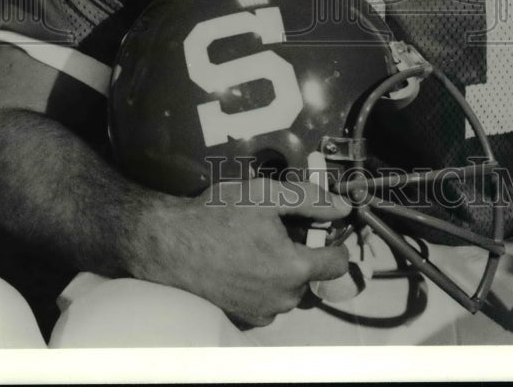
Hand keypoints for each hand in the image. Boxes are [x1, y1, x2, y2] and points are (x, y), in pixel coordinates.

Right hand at [129, 178, 350, 326]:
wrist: (170, 244)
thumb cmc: (217, 216)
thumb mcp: (266, 195)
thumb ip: (310, 200)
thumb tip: (342, 207)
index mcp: (294, 268)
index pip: (338, 263)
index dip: (334, 241)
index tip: (320, 229)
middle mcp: (283, 298)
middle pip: (313, 276)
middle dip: (303, 254)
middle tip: (278, 231)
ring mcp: (262, 312)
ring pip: (290, 290)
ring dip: (283, 271)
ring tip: (256, 245)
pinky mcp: (244, 318)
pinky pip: (268, 301)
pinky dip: (264, 284)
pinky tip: (244, 263)